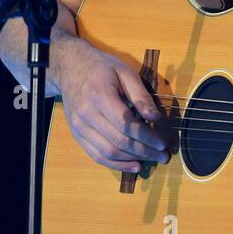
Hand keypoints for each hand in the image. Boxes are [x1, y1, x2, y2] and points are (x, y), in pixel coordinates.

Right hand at [57, 38, 170, 172]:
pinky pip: (96, 155)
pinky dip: (116, 164)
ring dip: (132, 160)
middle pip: (118, 141)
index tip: (162, 143)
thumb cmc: (100, 68)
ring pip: (108, 152)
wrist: (69, 68)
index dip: (146, 137)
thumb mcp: (125, 72)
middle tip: (162, 156)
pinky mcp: (76, 134)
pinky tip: (133, 165)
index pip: (126, 124)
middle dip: (144, 151)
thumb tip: (156, 118)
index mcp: (99, 95)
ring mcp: (79, 126)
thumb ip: (141, 96)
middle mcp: (86, 114)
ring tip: (151, 160)